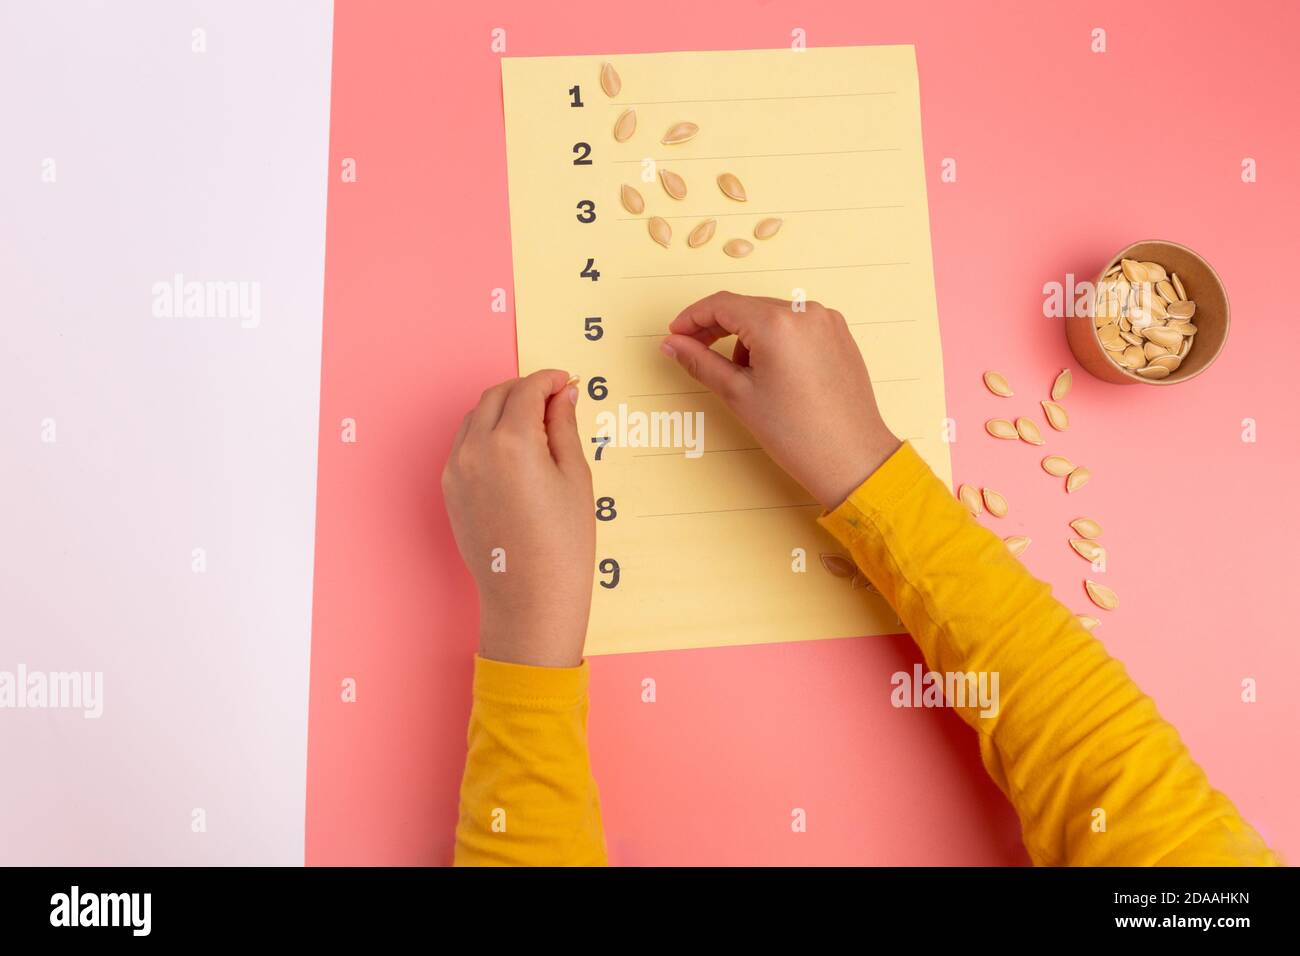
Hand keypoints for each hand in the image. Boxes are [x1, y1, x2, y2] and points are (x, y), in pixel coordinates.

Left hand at [442, 369, 594, 667]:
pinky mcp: (450, 489)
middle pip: (496, 396)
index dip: (549, 380)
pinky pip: (464, 444)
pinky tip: (512, 448)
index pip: (527, 390)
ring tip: (534, 422)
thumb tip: (562, 395)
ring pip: (475, 417)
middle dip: (525, 389)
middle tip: (553, 397)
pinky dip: (486, 433)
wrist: (529, 598)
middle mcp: (476, 449)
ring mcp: (457, 469)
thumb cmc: (562, 543)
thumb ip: (564, 427)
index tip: (566, 381)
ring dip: (502, 408)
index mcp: (512, 441)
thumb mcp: (575, 477)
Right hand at [661, 291, 899, 509]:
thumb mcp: (738, 394)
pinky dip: (775, 340)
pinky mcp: (839, 334)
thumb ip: (700, 362)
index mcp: (778, 323)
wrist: (850, 458)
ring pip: (771, 316)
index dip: (692, 318)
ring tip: (742, 376)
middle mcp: (805, 312)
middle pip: (746, 307)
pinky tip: (770, 373)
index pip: (722, 305)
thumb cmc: (797, 433)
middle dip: (717, 327)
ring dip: (747, 336)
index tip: (676, 334)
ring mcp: (827, 321)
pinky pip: (796, 325)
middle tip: (693, 351)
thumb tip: (671, 344)